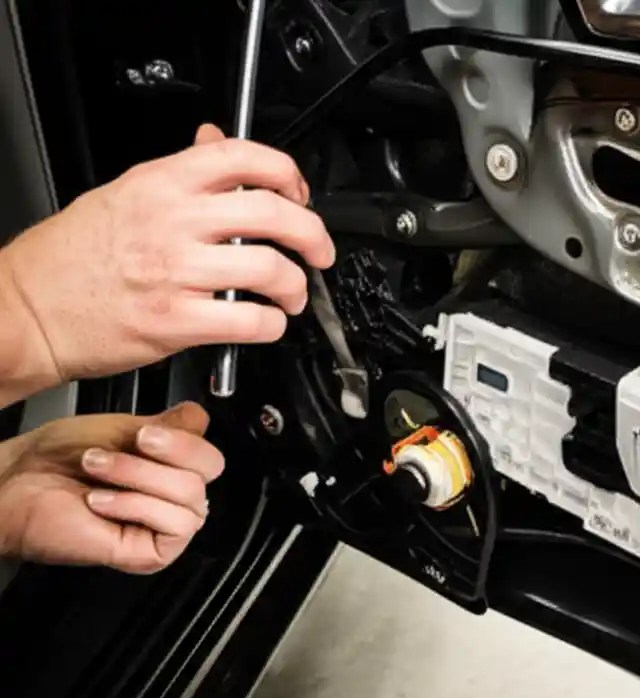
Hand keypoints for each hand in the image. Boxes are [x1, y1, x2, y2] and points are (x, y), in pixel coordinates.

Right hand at [0, 124, 333, 393]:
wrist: (27, 309)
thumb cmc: (69, 256)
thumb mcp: (124, 192)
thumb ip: (180, 171)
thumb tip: (215, 141)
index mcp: (161, 184)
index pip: (242, 157)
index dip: (287, 173)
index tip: (300, 193)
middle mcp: (172, 222)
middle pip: (274, 214)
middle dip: (314, 235)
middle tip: (320, 251)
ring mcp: (175, 272)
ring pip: (270, 270)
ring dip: (296, 287)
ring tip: (292, 294)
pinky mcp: (176, 322)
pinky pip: (249, 320)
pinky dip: (272, 325)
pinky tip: (267, 323)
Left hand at [0, 402, 223, 573]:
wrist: (17, 485)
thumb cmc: (55, 461)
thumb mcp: (122, 429)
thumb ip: (169, 425)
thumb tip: (200, 417)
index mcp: (170, 470)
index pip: (211, 458)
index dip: (186, 441)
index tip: (147, 433)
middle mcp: (170, 499)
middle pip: (208, 473)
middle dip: (160, 456)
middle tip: (122, 448)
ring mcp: (161, 527)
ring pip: (192, 497)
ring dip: (139, 478)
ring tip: (99, 472)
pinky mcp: (150, 553)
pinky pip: (175, 525)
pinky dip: (137, 506)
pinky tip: (102, 502)